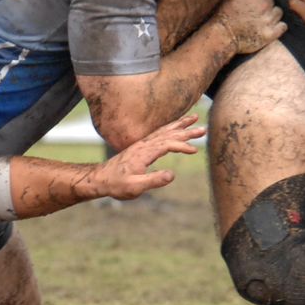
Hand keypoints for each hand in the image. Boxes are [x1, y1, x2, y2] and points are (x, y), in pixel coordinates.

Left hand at [75, 113, 203, 199]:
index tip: (194, 150)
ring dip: (181, 124)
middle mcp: (144, 145)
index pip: (166, 144)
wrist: (100, 178)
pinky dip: (171, 127)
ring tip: (195, 117)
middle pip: (169, 134)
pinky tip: (177, 126)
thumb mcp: (134, 187)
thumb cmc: (116, 184)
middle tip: (204, 128)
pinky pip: (160, 133)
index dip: (181, 146)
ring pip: (165, 130)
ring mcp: (143, 144)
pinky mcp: (142, 146)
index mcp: (144, 153)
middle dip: (187, 131)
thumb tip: (172, 175)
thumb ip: (153, 181)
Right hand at [212, 0, 286, 54]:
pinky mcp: (270, 34)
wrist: (222, 34)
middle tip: (254, 11)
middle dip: (266, 4)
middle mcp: (265, 4)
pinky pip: (283, 26)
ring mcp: (269, 20)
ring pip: (278, 12)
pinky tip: (267, 27)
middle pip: (274, 0)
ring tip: (259, 20)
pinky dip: (277, 27)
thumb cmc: (226, 10)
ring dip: (271, 15)